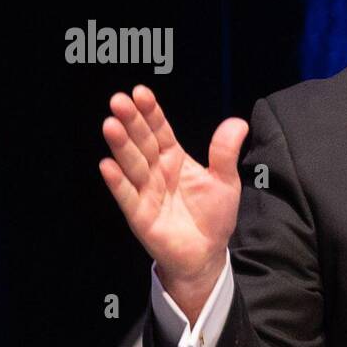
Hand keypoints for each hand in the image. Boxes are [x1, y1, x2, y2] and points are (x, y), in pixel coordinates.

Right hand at [99, 85, 247, 320]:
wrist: (207, 253)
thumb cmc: (214, 215)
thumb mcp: (225, 181)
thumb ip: (226, 152)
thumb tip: (238, 122)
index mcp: (175, 158)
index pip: (160, 130)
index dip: (151, 112)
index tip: (141, 93)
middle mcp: (156, 171)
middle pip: (142, 142)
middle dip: (131, 122)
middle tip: (119, 100)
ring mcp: (145, 191)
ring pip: (132, 164)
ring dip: (121, 146)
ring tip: (110, 125)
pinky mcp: (139, 214)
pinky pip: (127, 196)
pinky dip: (118, 182)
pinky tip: (107, 165)